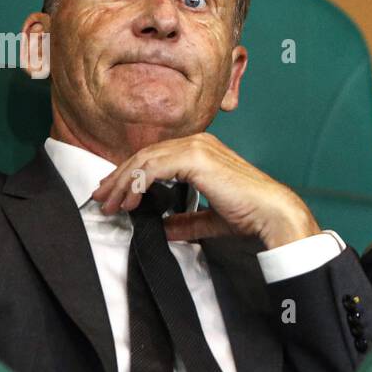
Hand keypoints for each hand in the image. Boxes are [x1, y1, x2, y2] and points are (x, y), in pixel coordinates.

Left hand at [90, 133, 319, 248]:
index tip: (116, 194)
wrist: (270, 213)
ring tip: (110, 203)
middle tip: (102, 198)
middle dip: (119, 178)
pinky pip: (154, 167)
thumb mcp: (210, 218)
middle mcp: (198, 142)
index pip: (156, 157)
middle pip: (145, 155)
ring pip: (145, 159)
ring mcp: (197, 147)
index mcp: (202, 150)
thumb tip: (164, 229)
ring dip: (123, 182)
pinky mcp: (195, 158)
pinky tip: (130, 201)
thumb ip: (185, 221)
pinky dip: (137, 183)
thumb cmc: (249, 214)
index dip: (131, 175)